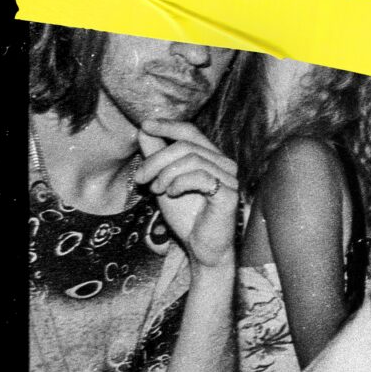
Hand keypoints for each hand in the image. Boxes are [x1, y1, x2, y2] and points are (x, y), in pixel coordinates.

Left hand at [134, 119, 241, 268]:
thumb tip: (144, 130)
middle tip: (141, 178)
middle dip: (156, 160)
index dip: (168, 126)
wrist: (200, 246)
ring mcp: (229, 179)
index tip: (145, 125)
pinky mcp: (229, 195)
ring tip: (156, 190)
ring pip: (191, 160)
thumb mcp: (163, 180)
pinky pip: (201, 177)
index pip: (191, 133)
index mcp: (211, 158)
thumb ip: (156, 155)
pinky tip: (172, 194)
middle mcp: (224, 164)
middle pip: (186, 146)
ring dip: (165, 174)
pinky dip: (179, 183)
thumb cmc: (186, 214)